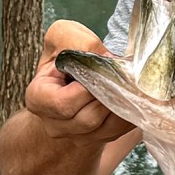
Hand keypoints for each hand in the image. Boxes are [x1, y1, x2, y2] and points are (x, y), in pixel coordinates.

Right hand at [24, 19, 133, 144]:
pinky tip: (135, 96)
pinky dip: (131, 114)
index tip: (99, 72)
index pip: (63, 104)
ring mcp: (77, 135)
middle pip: (88, 119)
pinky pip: (121, 131)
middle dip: (108, 96)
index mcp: (39, 99)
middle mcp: (55, 123)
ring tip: (130, 85)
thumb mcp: (64, 36)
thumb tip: (106, 58)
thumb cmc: (67, 54)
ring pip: (106, 128)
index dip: (85, 90)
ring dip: (122, 105)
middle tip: (123, 77)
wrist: (74, 75)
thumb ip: (78, 41)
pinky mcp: (100, 138)